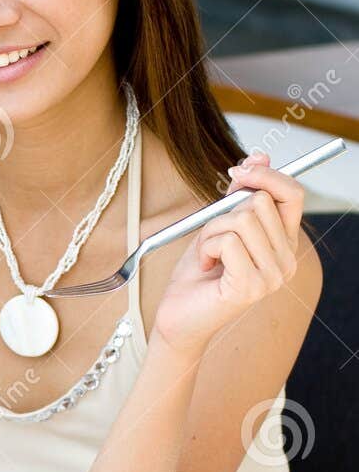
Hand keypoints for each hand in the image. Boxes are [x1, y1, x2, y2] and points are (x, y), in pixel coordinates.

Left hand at [151, 152, 303, 358]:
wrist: (178, 316)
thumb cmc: (198, 273)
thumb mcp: (218, 224)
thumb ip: (239, 194)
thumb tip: (260, 154)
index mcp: (284, 244)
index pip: (293, 194)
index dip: (266, 175)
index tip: (238, 170)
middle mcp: (286, 261)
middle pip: (260, 202)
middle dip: (223, 212)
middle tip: (210, 238)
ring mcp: (272, 276)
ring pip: (241, 219)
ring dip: (211, 232)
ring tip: (207, 255)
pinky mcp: (251, 286)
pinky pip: (228, 241)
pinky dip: (206, 248)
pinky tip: (206, 267)